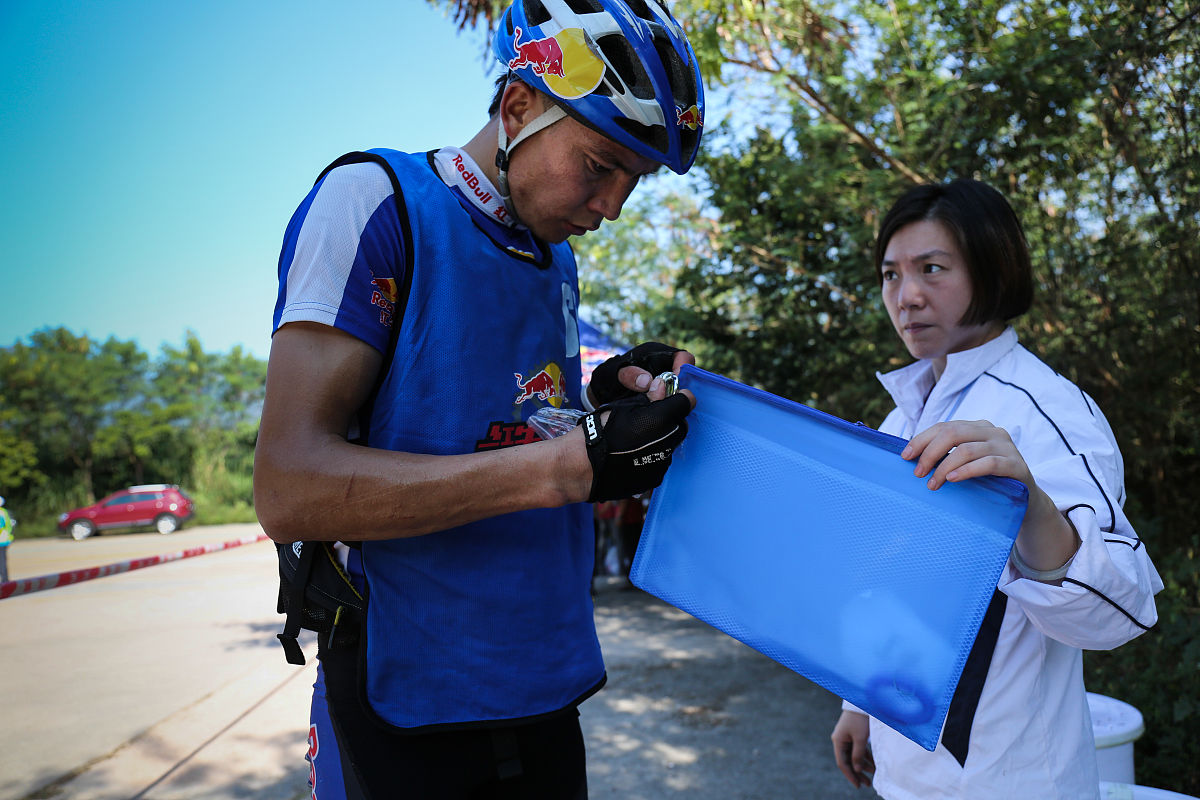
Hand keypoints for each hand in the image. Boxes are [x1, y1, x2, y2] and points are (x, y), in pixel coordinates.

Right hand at [579, 393, 693, 501]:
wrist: (585, 466)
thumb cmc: (602, 431)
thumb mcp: (624, 406)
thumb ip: (648, 396)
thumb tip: (661, 385)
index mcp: (663, 418)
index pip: (687, 401)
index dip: (679, 397)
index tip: (668, 397)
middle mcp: (669, 440)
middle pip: (680, 425)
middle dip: (670, 419)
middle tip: (649, 418)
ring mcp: (664, 461)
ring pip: (670, 444)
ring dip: (661, 439)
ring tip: (637, 439)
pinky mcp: (656, 478)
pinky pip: (660, 461)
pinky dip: (652, 456)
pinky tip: (634, 454)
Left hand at [588, 342, 695, 404]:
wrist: (604, 389)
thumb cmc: (610, 375)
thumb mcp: (615, 373)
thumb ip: (629, 375)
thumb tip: (648, 381)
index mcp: (657, 354)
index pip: (683, 357)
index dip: (684, 370)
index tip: (676, 386)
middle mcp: (666, 366)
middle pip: (687, 376)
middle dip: (682, 389)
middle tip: (671, 402)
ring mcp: (667, 382)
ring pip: (682, 390)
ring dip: (676, 399)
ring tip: (666, 409)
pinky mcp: (664, 394)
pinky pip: (674, 399)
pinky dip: (670, 406)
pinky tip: (663, 413)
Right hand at [831, 710, 873, 787]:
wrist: (863, 701)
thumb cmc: (860, 719)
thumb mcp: (860, 738)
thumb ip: (858, 755)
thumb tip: (857, 770)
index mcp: (838, 741)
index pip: (842, 763)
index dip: (850, 775)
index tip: (858, 785)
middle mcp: (841, 740)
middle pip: (848, 761)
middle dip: (857, 773)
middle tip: (866, 784)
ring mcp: (848, 738)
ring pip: (854, 756)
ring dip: (863, 766)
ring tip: (873, 775)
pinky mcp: (855, 735)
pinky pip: (859, 750)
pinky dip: (866, 757)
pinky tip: (874, 764)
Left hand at [901, 420, 1078, 576]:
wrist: (1025, 501)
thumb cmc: (987, 482)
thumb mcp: (965, 465)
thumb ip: (946, 456)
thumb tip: (910, 457)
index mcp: (978, 427)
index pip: (944, 426)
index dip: (922, 440)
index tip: (905, 456)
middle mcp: (993, 432)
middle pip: (954, 433)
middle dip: (930, 452)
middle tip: (918, 473)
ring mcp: (1007, 447)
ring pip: (968, 449)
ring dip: (945, 467)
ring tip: (932, 484)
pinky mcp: (1017, 465)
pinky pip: (989, 463)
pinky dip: (967, 470)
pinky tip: (952, 479)